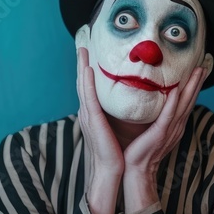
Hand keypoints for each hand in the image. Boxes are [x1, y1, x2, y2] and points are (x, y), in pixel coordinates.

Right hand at [76, 47, 124, 177]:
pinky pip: (89, 98)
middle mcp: (88, 111)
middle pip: (83, 82)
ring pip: (83, 86)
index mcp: (94, 112)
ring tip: (82, 50)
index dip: (87, 69)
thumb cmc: (117, 150)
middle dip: (82, 63)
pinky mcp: (92, 120)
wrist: (112, 169)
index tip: (90, 53)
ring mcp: (88, 115)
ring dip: (82, 67)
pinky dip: (87, 83)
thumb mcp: (117, 126)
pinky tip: (87, 70)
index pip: (90, 86)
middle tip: (82, 44)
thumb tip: (131, 100)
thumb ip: (119, 112)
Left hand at [121, 66, 207, 213]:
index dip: (193, 86)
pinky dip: (174, 103)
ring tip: (197, 72)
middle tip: (204, 65)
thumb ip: (154, 115)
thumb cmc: (140, 149)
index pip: (186, 102)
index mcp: (175, 124)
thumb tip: (151, 99)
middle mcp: (177, 126)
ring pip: (184, 105)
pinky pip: (169, 116)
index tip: (198, 70)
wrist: (136, 169)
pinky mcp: (160, 134)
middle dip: (197, 83)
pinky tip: (177, 90)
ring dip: (191, 88)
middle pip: (190, 100)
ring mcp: (170, 130)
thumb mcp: (150, 128)